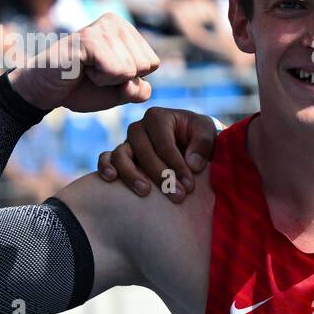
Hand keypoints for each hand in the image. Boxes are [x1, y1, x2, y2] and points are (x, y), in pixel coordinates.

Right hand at [9, 13, 158, 112]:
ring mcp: (103, 27)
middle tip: (93, 72)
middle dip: (121, 79)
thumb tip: (143, 85)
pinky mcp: (91, 38)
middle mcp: (116, 22)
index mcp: (126, 30)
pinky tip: (81, 69)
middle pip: (147, 66)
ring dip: (108, 80)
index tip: (104, 73)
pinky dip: (101, 80)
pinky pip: (119, 71)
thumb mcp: (118, 93)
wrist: (42, 89)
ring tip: (86, 69)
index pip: (153, 63)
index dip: (130, 79)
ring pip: (132, 70)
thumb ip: (138, 90)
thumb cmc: (80, 87)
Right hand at [97, 106, 217, 201]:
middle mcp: (139, 128)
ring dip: (131, 175)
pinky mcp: (121, 156)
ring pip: (121, 155)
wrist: (191, 143)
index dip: (176, 166)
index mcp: (158, 117)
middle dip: (161, 175)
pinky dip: (105, 166)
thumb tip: (192, 164)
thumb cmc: (199, 136)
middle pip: (144, 152)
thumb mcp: (208, 132)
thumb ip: (203, 144)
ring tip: (145, 192)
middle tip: (177, 196)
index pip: (164, 144)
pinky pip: (106, 158)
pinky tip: (111, 179)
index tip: (189, 186)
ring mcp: (127, 142)